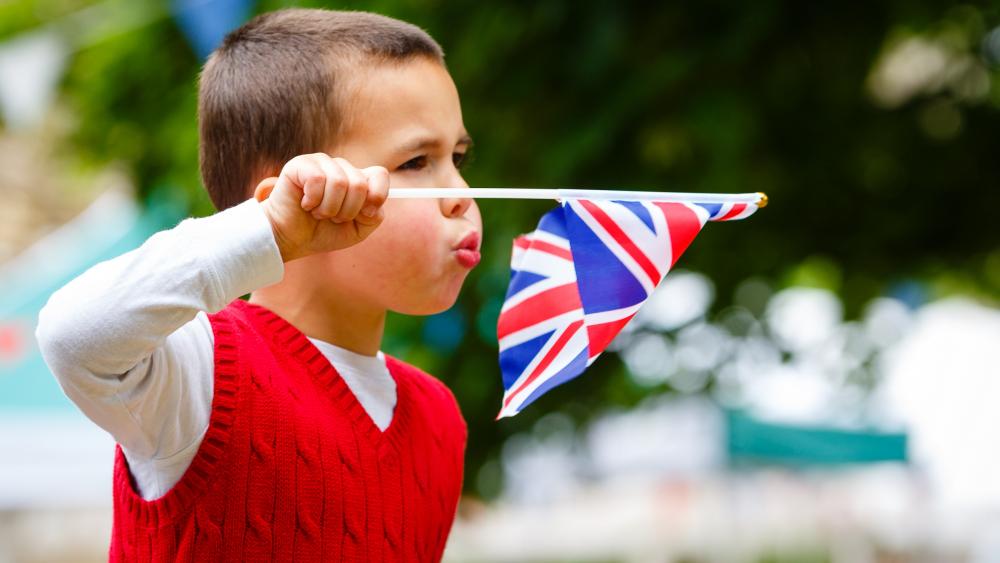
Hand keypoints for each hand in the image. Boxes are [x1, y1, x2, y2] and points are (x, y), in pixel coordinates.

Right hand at [256, 154, 388, 261]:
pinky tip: (305, 204)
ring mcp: (321, 163)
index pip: (379, 174)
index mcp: (357, 179)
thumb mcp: (357, 230)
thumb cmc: (322, 232)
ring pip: (339, 182)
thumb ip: (373, 216)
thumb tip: (374, 202)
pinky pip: (317, 179)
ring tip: (317, 213)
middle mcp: (341, 167)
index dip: (377, 195)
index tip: (366, 214)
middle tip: (332, 217)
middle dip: (347, 210)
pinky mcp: (301, 164)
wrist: (291, 239)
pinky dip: (313, 200)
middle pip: (360, 183)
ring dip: (328, 208)